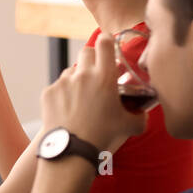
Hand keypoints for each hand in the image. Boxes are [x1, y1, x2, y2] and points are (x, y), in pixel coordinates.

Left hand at [40, 33, 146, 152]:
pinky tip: (69, 108)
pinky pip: (58, 86)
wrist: (72, 151)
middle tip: (97, 71)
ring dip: (77, 77)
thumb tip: (144, 112)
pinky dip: (64, 93)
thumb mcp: (130, 125)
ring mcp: (62, 82)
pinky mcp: (48, 92)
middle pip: (86, 52)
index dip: (107, 41)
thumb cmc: (103, 137)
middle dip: (92, 58)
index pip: (105, 43)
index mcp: (104, 77)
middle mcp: (82, 75)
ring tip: (83, 96)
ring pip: (71, 70)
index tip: (108, 45)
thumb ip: (140, 115)